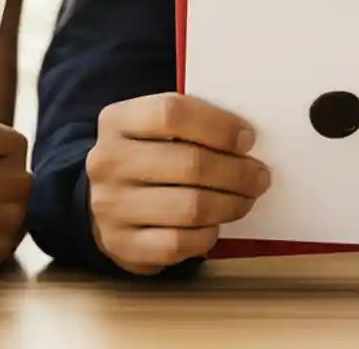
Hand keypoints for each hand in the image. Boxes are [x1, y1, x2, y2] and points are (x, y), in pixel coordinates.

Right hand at [86, 93, 270, 274]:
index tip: (247, 138)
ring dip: (230, 204)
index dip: (218, 126)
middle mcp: (108, 162)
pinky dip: (207, 235)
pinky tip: (214, 225)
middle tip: (259, 175)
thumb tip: (245, 138)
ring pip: (190, 207)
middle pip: (189, 163)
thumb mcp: (151, 130)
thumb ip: (189, 125)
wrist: (100, 206)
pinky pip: (180, 243)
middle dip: (237, 172)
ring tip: (245, 199)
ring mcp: (111, 206)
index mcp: (116, 121)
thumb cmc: (144, 161)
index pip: (172, 113)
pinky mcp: (123, 245)